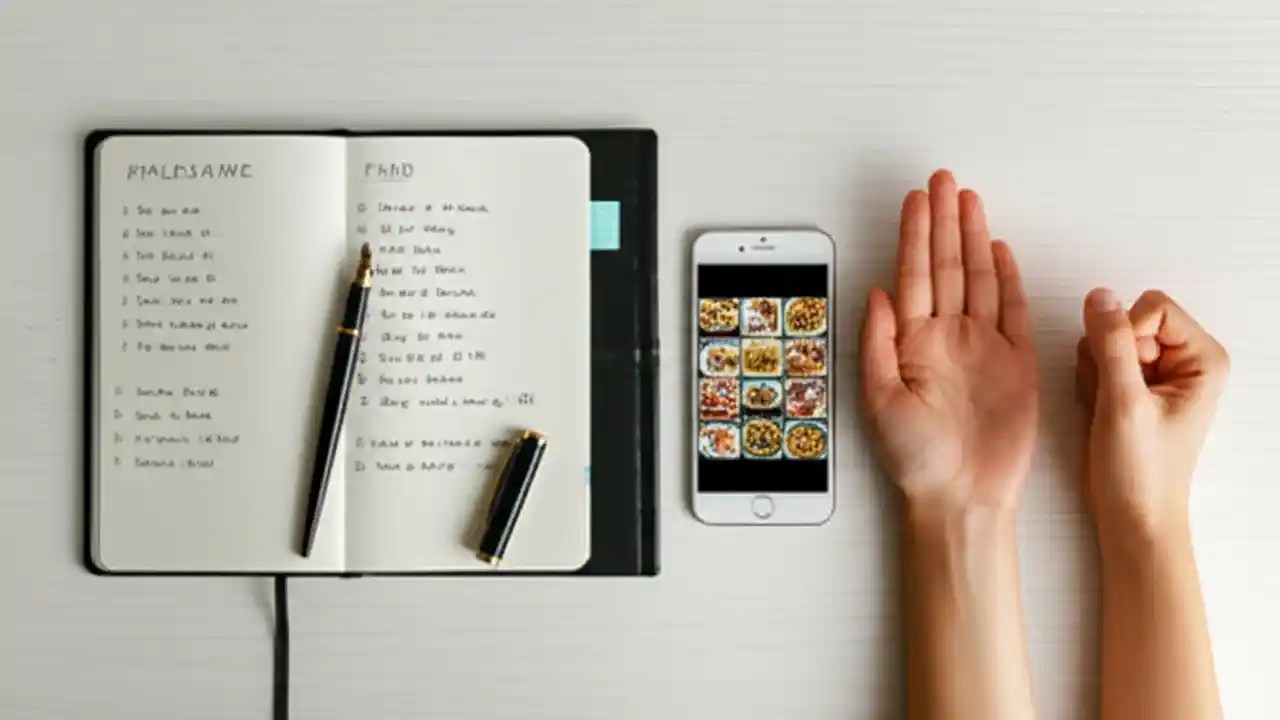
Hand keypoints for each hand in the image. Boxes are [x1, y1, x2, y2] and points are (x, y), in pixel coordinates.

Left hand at [860, 170, 1039, 513]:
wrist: (961, 496)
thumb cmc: (915, 459)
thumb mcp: (878, 397)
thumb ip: (877, 341)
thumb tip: (877, 291)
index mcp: (911, 344)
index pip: (913, 275)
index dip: (914, 235)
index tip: (916, 198)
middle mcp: (946, 338)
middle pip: (946, 265)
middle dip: (944, 221)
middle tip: (943, 180)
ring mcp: (982, 348)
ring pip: (979, 279)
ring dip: (973, 238)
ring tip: (968, 200)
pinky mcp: (1016, 364)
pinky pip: (1014, 312)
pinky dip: (1009, 279)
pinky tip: (1000, 250)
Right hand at [1076, 288, 1228, 541]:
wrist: (1131, 514)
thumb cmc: (1141, 470)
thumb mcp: (1124, 403)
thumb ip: (1111, 345)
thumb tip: (1099, 296)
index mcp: (1202, 359)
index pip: (1154, 306)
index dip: (1127, 332)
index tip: (1124, 374)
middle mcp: (1183, 360)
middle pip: (1127, 320)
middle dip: (1108, 356)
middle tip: (1114, 397)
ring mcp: (1155, 372)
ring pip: (1106, 339)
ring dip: (1095, 372)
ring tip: (1107, 409)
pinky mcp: (1131, 385)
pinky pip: (1097, 360)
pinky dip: (1090, 384)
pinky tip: (1099, 412)